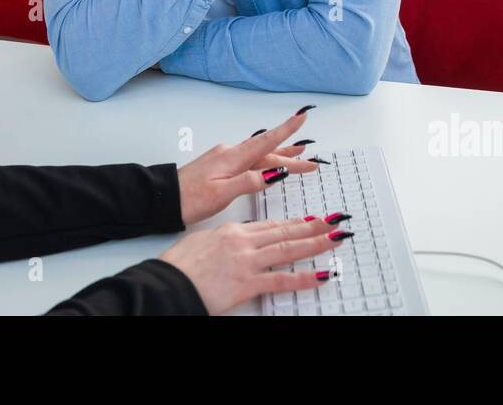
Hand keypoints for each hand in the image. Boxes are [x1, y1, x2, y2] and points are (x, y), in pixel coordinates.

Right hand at [160, 216, 346, 313]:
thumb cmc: (178, 266)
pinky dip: (304, 277)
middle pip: (284, 231)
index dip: (292, 223)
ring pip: (289, 248)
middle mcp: (243, 242)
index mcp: (231, 231)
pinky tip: (322, 274)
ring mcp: (247, 261)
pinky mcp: (248, 282)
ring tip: (335, 238)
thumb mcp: (201, 243)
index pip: (269, 225)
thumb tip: (231, 245)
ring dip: (316, 243)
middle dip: (312, 225)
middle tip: (333, 221)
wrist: (167, 282)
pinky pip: (282, 279)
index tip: (309, 220)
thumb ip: (221, 242)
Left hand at [176, 108, 318, 224]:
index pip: (266, 142)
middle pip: (267, 152)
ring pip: (258, 156)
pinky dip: (263, 161)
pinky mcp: (219, 166)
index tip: (302, 117)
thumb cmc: (189, 198)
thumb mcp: (221, 194)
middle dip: (290, 155)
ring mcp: (224, 159)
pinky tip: (266, 162)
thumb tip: (275, 173)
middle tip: (312, 160)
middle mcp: (230, 154)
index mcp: (233, 158)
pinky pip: (249, 160)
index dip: (286, 131)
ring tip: (297, 153)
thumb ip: (248, 182)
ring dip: (278, 156)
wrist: (163, 198)